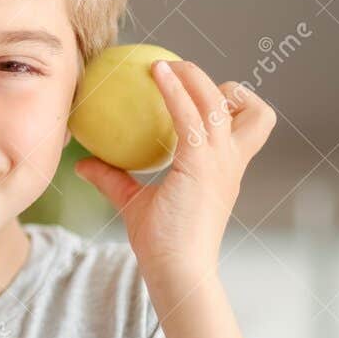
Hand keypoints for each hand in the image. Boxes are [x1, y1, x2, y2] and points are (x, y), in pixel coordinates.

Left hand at [73, 59, 275, 287]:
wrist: (175, 270)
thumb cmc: (161, 244)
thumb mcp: (135, 204)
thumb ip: (114, 180)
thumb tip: (83, 165)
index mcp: (225, 171)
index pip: (247, 129)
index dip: (233, 107)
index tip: (201, 94)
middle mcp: (230, 162)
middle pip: (255, 113)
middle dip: (233, 91)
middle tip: (189, 78)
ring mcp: (220, 162)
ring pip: (222, 102)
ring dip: (196, 77)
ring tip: (166, 67)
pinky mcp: (202, 163)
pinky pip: (190, 114)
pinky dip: (175, 91)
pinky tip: (155, 77)